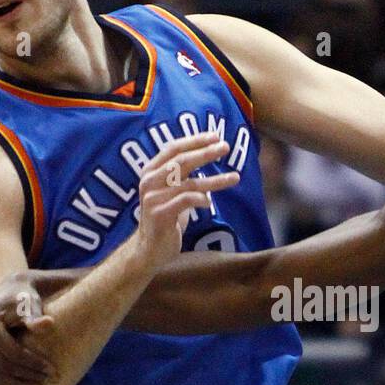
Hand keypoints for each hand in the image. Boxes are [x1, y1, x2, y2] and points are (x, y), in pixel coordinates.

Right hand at [0, 272, 56, 384]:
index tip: (54, 372)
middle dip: (28, 376)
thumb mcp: (29, 304)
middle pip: (3, 366)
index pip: (13, 353)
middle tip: (49, 382)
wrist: (7, 295)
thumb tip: (48, 324)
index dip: (34, 365)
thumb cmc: (22, 300)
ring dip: (15, 384)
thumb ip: (36, 316)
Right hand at [132, 131, 237, 269]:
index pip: (173, 148)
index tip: (215, 135)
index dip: (194, 140)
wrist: (150, 249)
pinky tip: (209, 202)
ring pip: (188, 182)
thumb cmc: (166, 217)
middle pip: (181, 161)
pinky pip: (186, 200)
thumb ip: (182, 174)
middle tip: (225, 147)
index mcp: (150, 171)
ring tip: (235, 177)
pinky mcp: (160, 214)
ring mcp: (153, 198)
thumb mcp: (172, 191)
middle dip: (206, 152)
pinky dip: (201, 199)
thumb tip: (207, 153)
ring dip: (215, 179)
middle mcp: (149, 181)